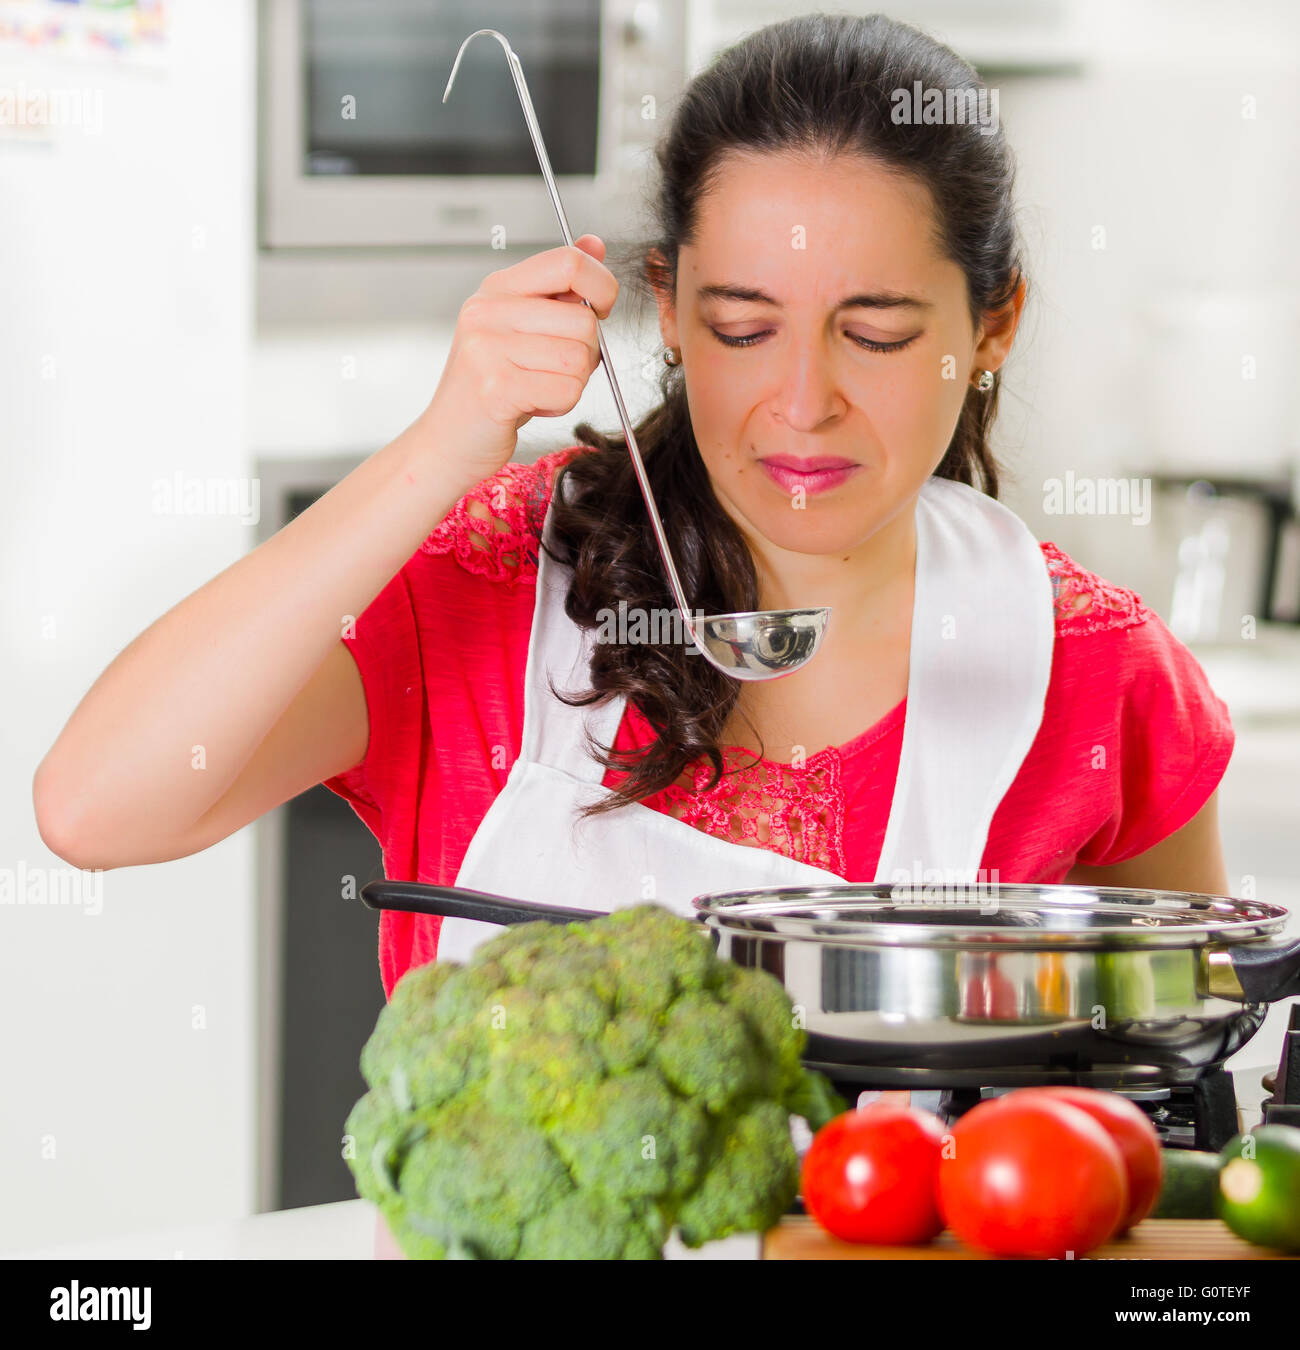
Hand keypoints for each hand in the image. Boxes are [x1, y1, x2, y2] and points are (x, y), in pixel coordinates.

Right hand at [425, 234, 618, 488]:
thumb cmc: (492, 386)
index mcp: (498, 288)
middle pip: (583, 320)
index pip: (568, 260)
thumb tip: (595, 244)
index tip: (598, 312)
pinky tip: (532, 405)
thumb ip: (559, 288)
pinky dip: (560, 405)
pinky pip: (566, 390)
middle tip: (554, 370)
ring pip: (579, 358)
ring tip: (539, 388)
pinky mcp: (496, 388)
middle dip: (586, 354)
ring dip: (572, 383)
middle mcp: (488, 311)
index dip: (602, 287)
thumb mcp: (523, 327)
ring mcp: (488, 348)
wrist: (448, 440)